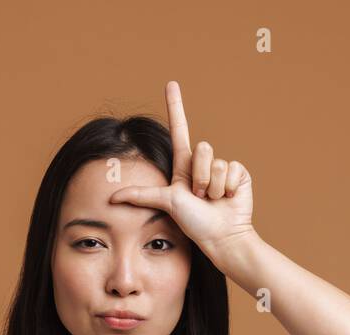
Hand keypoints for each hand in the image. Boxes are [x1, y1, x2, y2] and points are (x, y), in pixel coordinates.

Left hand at [108, 80, 257, 265]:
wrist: (221, 236)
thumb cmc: (194, 223)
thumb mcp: (166, 203)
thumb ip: (141, 195)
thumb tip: (111, 198)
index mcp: (184, 166)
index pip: (178, 129)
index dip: (175, 106)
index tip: (171, 84)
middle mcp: (203, 165)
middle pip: (200, 148)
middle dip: (199, 176)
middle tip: (199, 196)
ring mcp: (222, 168)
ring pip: (214, 160)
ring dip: (212, 184)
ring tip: (212, 200)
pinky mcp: (238, 173)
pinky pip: (232, 167)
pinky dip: (228, 186)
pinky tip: (228, 197)